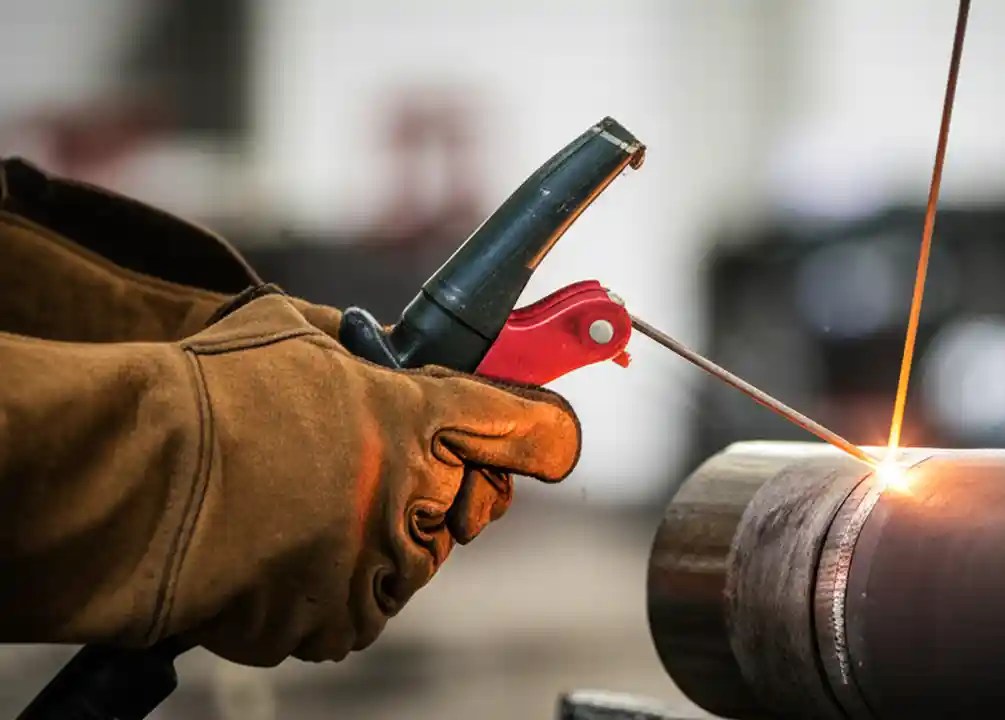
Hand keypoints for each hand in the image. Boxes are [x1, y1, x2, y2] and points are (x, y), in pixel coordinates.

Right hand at [172, 289, 579, 665]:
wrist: (129, 478)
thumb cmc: (205, 393)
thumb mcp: (295, 332)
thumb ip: (368, 353)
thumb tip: (392, 351)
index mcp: (422, 421)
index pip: (529, 428)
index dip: (540, 429)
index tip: (548, 436)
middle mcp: (417, 499)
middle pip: (475, 503)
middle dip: (445, 485)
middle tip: (387, 467)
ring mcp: (379, 567)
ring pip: (416, 558)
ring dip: (382, 536)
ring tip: (305, 504)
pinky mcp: (336, 621)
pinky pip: (359, 604)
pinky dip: (331, 584)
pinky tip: (282, 549)